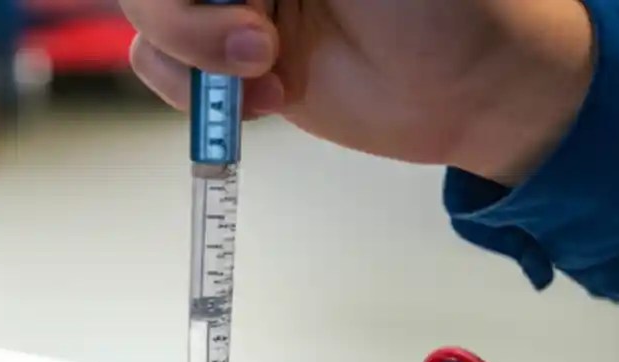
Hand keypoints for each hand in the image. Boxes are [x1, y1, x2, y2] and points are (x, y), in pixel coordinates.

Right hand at [120, 0, 595, 183]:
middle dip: (190, 11)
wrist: (470, 87)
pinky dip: (194, 88)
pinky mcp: (226, 59)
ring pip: (149, 11)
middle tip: (257, 37)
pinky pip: (160, 63)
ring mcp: (231, 0)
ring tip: (268, 68)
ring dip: (194, 49)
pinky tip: (266, 95)